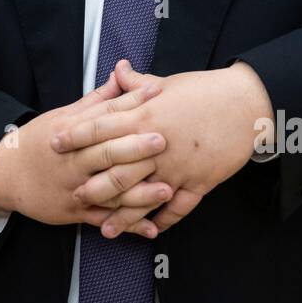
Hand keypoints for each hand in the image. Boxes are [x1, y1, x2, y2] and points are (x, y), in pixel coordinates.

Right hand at [0, 75, 174, 236]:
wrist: (4, 174)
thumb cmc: (38, 141)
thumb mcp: (62, 116)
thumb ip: (96, 100)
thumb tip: (121, 74)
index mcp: (70, 132)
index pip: (105, 116)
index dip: (131, 104)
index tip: (157, 94)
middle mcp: (72, 160)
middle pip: (106, 153)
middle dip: (135, 148)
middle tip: (163, 141)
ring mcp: (74, 188)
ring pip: (109, 191)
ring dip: (139, 193)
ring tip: (167, 190)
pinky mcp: (74, 212)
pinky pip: (104, 220)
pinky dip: (127, 224)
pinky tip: (150, 227)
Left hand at [52, 59, 272, 237]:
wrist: (247, 104)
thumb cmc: (206, 90)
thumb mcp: (168, 82)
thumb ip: (138, 83)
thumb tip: (117, 70)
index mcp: (147, 115)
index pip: (102, 126)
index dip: (75, 134)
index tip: (54, 141)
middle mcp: (157, 144)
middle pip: (117, 168)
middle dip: (93, 183)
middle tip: (72, 195)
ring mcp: (178, 166)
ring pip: (143, 196)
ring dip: (123, 215)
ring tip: (105, 228)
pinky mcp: (199, 181)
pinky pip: (178, 208)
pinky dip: (164, 221)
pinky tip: (151, 231)